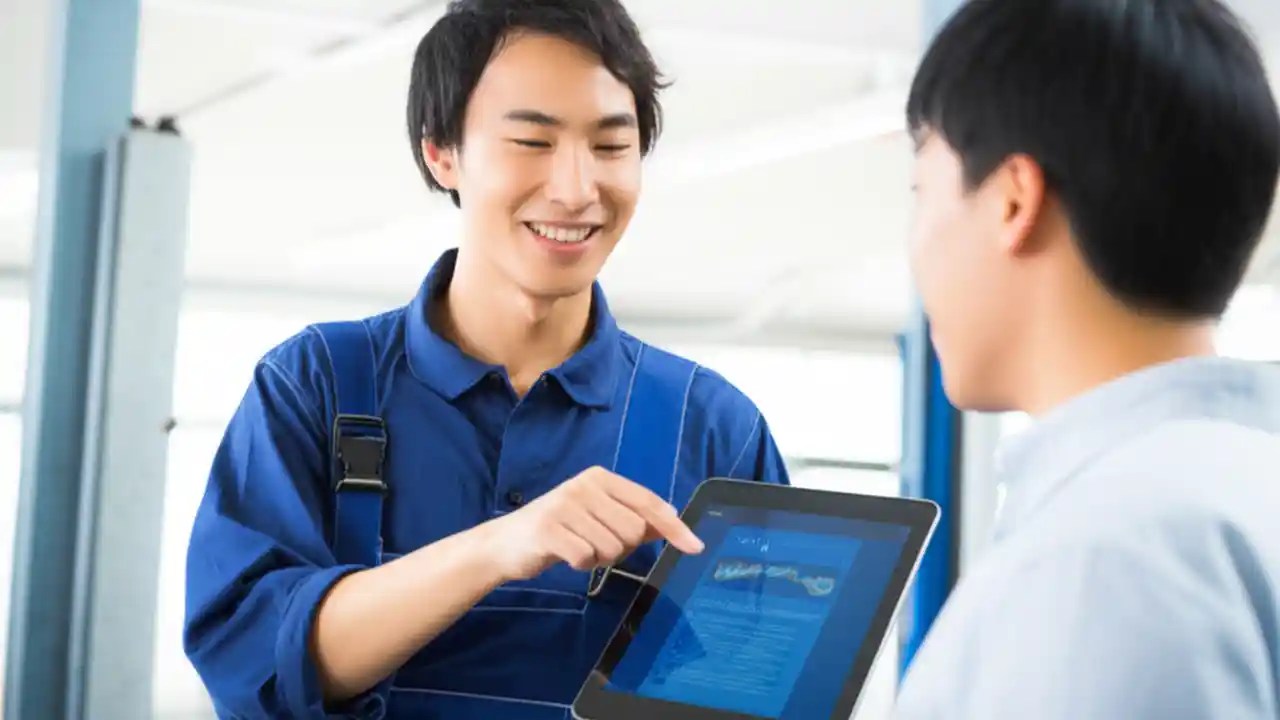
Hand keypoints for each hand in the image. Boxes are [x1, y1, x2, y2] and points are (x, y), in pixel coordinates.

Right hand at [482, 466, 703, 582]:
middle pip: (633, 530)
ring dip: (598, 558)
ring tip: (577, 547)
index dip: (674, 526)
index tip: (695, 546)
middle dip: (620, 548)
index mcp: (600, 478)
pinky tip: (564, 555)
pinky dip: (580, 565)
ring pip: (612, 547)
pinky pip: (585, 558)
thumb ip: (634, 518)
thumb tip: (673, 520)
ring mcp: (565, 506)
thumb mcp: (598, 517)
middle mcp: (584, 486)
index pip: (648, 502)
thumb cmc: (559, 529)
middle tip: (595, 544)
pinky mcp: (549, 529)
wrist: (505, 543)